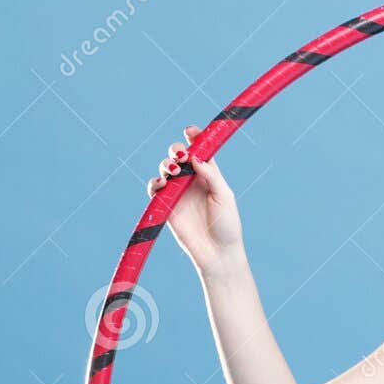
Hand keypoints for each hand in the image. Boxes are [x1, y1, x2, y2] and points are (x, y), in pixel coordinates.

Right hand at [147, 125, 244, 271]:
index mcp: (210, 176)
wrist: (218, 253)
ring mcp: (178, 193)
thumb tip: (196, 157)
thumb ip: (211, 175)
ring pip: (166, 170)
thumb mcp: (225, 196)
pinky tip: (162, 183)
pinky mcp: (166, 207)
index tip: (190, 130)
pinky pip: (155, 189)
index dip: (194, 137)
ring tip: (174, 170)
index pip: (200, 151)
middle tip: (181, 155)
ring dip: (166, 165)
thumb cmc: (227, 225)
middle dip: (177, 149)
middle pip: (179, 156)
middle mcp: (192, 181)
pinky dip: (155, 182)